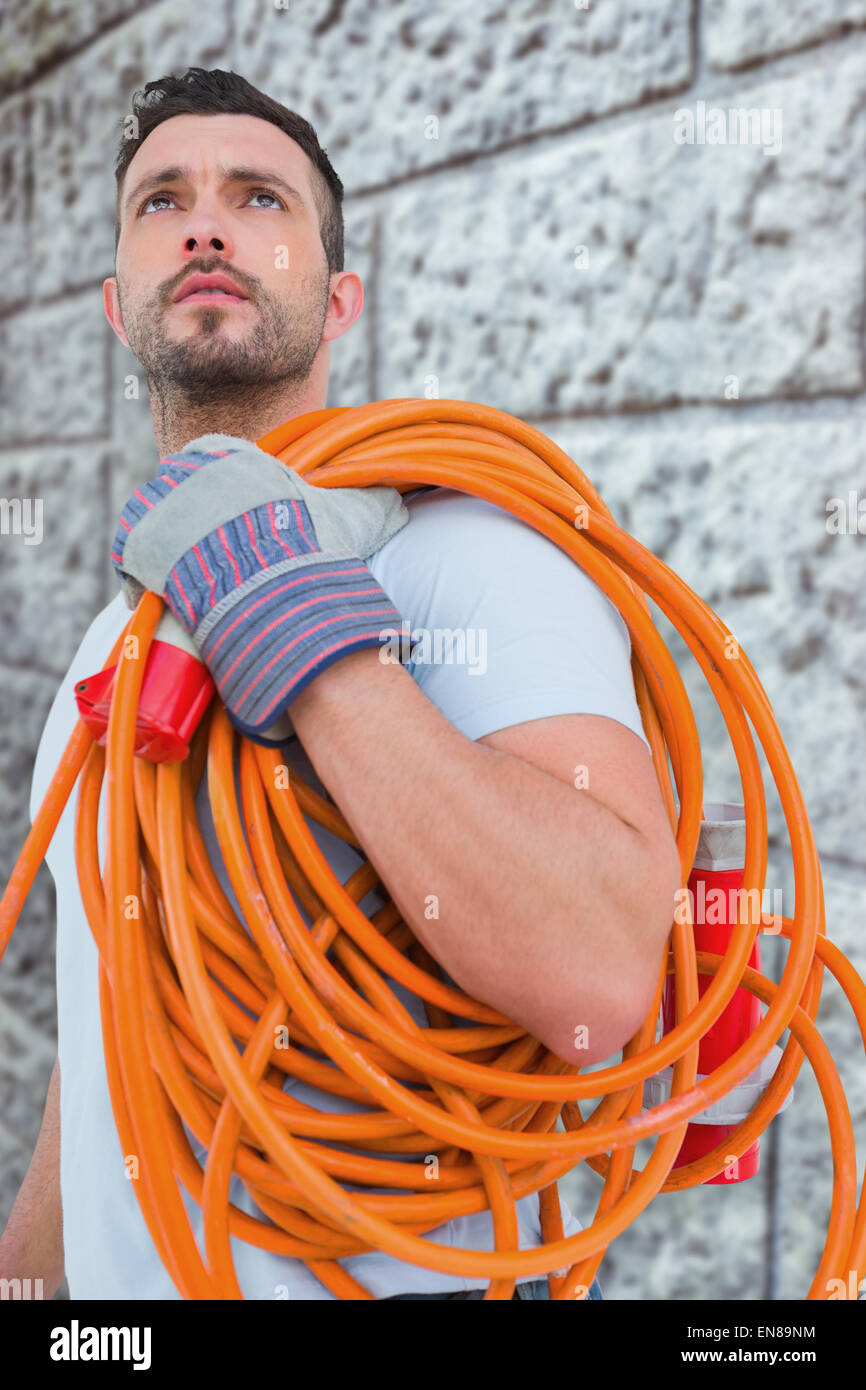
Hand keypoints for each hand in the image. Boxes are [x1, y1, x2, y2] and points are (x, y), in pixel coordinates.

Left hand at [111, 432, 409, 743]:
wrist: (269, 585)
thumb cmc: (311, 547)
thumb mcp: (350, 516)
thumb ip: (373, 499)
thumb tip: (402, 498)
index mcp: (228, 451)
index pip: (217, 468)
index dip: (229, 506)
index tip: (244, 536)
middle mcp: (184, 467)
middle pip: (183, 497)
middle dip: (196, 529)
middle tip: (222, 568)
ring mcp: (154, 503)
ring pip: (156, 526)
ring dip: (171, 553)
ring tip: (198, 588)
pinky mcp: (133, 541)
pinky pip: (133, 561)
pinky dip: (148, 582)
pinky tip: (175, 602)